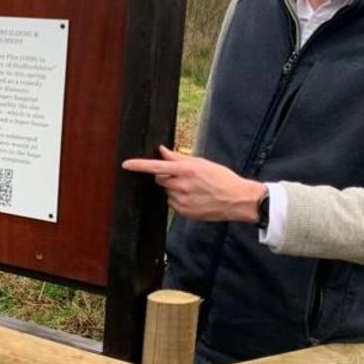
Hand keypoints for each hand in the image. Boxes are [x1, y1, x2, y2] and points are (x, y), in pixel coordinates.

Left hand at [121, 145, 263, 222]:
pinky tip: (194, 197)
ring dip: (173, 188)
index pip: (156, 167)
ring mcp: (182, 201)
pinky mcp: (184, 212)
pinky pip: (172, 203)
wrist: (237, 199)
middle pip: (159, 179)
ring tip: (193, 188)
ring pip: (166, 192)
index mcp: (185, 171)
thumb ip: (178, 157)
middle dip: (166, 176)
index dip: (139, 165)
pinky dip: (178, 199)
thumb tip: (162, 151)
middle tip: (183, 176)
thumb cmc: (221, 178)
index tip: (126, 164)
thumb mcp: (201, 163)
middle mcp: (181, 186)